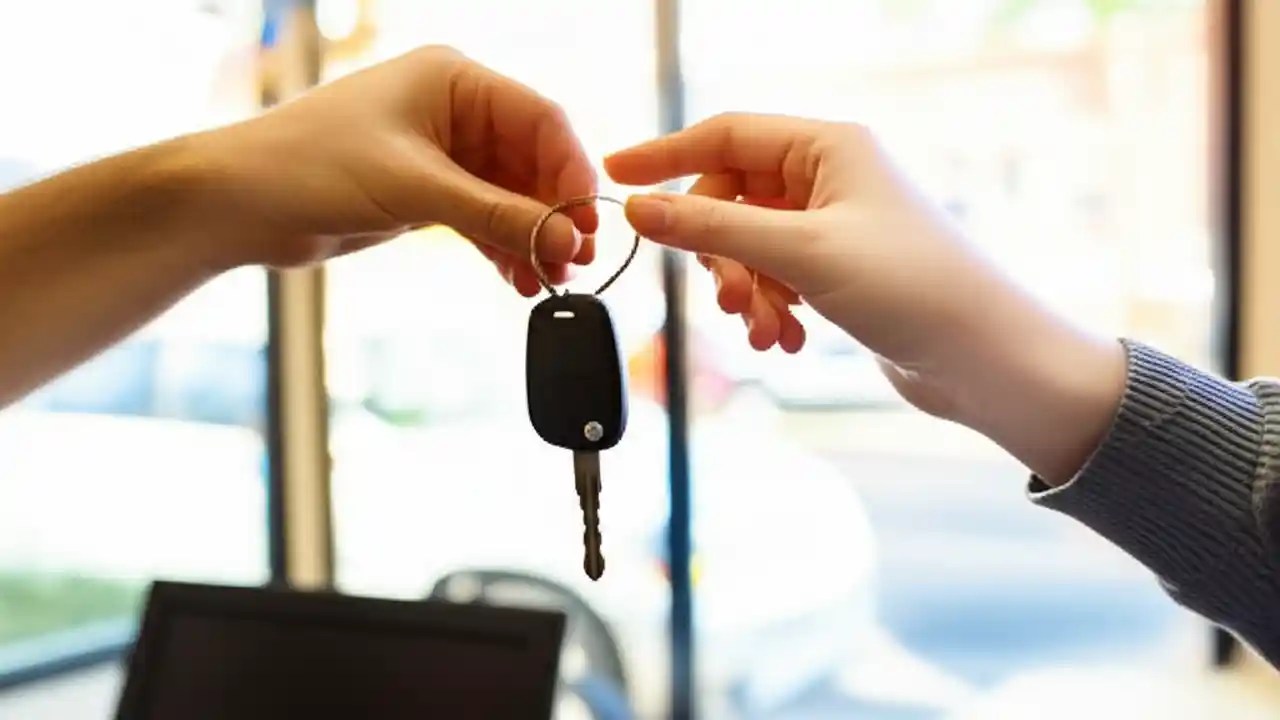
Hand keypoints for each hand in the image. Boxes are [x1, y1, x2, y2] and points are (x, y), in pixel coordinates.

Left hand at [193, 45, 597, 295]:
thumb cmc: (312, 166)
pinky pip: (482, 218)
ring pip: (509, 195)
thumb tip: (566, 242)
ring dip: (530, 237)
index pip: (541, 120)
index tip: (588, 225)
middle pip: (532, 161)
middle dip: (552, 214)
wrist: (238, 202)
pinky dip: (501, 247)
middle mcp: (453, 109)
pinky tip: (517, 280)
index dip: (571, 172)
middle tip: (573, 262)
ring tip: (548, 280)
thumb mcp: (415, 188)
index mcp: (454, 79)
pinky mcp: (425, 191)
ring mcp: (441, 153)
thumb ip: (496, 215)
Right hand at [605, 113, 1124, 481]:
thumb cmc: (912, 288)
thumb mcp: (799, 253)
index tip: (616, 178)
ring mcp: (835, 225)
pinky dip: (771, 308)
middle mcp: (831, 177)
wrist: (985, 359)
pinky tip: (787, 340)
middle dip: (721, 256)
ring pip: (750, 246)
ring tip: (767, 330)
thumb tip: (641, 209)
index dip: (665, 156)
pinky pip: (776, 278)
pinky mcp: (841, 270)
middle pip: (731, 199)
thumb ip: (713, 229)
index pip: (724, 136)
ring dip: (746, 292)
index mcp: (828, 146)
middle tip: (728, 300)